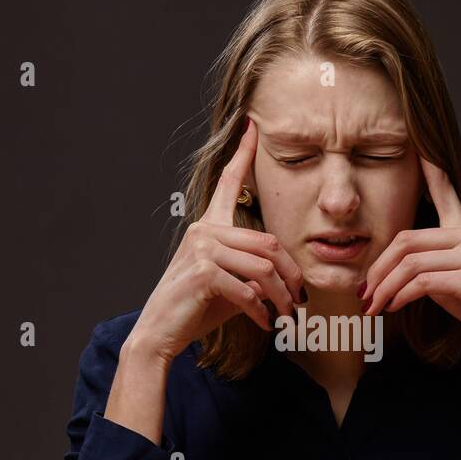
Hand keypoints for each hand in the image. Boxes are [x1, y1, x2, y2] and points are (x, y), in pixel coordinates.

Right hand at [128, 117, 305, 363]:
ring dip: (280, 297)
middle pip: (268, 243)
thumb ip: (253, 274)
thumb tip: (286, 282)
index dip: (243, 153)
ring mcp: (202, 248)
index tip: (253, 126)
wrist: (160, 333)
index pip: (227, 182)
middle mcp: (203, 230)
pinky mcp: (202, 271)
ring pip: (263, 268)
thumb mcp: (230, 286)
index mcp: (208, 227)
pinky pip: (248, 290)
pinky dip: (261, 311)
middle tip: (300, 299)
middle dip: (291, 275)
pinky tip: (263, 323)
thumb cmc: (194, 309)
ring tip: (286, 315)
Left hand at [361, 157, 460, 367]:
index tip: (417, 146)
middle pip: (406, 240)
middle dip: (378, 269)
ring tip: (373, 306)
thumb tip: (390, 271)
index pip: (444, 190)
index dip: (430, 168)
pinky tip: (393, 307)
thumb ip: (429, 264)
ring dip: (384, 288)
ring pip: (409, 263)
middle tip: (363, 292)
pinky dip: (400, 296)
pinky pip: (421, 282)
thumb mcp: (453, 277)